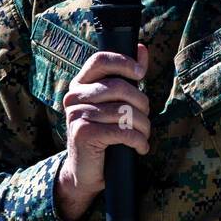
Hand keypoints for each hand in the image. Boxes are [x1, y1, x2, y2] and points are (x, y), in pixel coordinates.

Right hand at [55, 43, 150, 220]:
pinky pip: (122, 131)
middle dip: (141, 104)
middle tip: (145, 118)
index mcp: (80, 84)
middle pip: (118, 87)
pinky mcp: (83, 133)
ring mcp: (76, 114)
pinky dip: (138, 141)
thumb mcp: (114, 103)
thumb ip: (126, 76)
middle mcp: (74, 96)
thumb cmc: (103, 134)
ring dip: (143, 126)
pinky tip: (140, 148)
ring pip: (124, 112)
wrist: (84, 172)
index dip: (123, 62)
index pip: (100, 60)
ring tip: (144, 136)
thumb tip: (141, 48)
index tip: (141, 73)